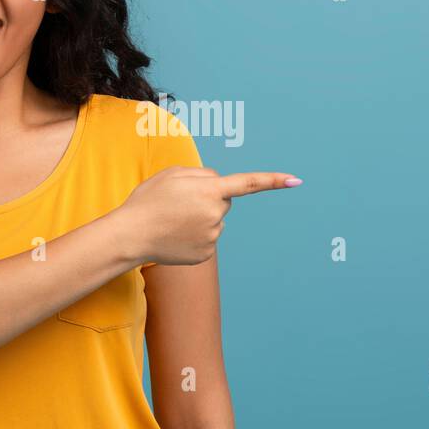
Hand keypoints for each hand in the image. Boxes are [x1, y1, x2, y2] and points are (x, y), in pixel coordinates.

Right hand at [117, 166, 300, 265]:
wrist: (131, 235)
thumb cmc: (148, 200)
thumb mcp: (173, 174)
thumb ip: (202, 174)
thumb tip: (220, 185)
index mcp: (209, 190)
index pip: (248, 183)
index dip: (274, 180)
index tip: (297, 180)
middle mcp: (216, 214)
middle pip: (224, 200)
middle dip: (208, 197)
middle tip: (179, 202)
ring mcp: (213, 236)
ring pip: (215, 220)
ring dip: (199, 217)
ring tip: (173, 220)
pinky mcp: (207, 254)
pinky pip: (207, 238)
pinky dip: (194, 235)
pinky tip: (175, 236)